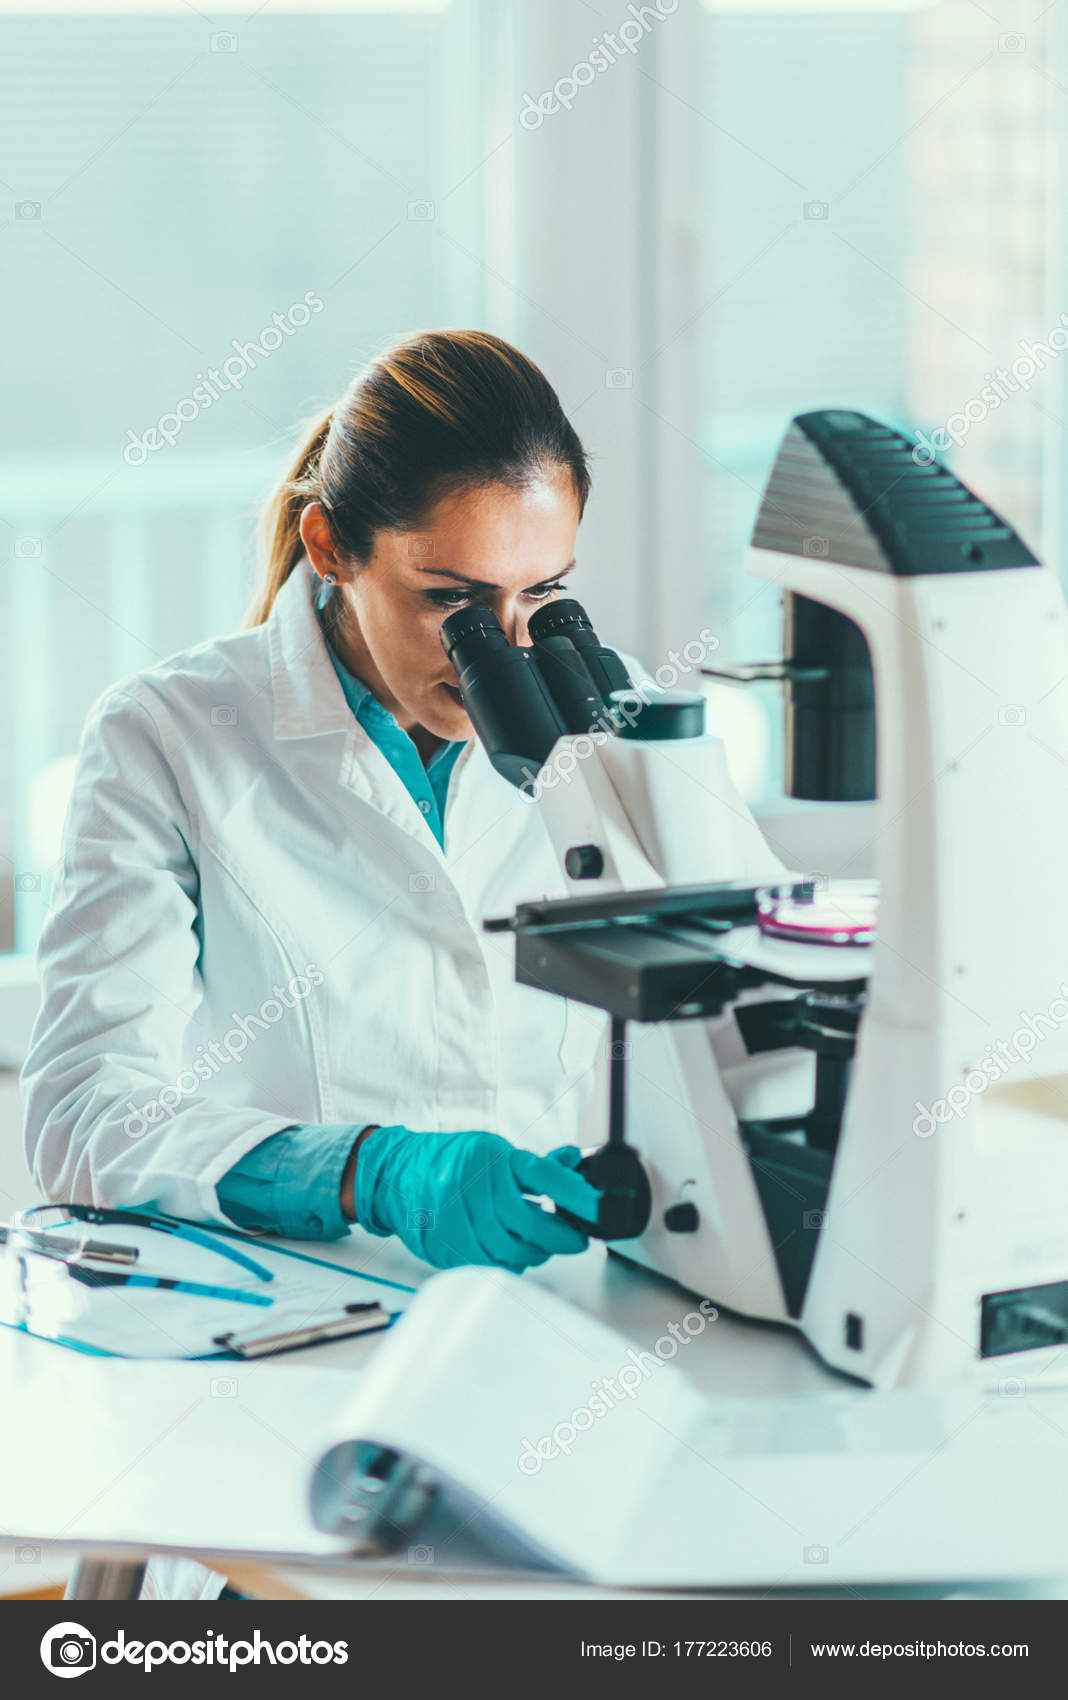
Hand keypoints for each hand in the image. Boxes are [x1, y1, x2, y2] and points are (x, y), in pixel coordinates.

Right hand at [349, 1126, 600, 1271]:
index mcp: (493, 1157)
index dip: (577, 1195)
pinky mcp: (444, 1243)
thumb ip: (534, 1164)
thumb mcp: (494, 1150)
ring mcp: (456, 1217)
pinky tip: (511, 1252)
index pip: (546, 1177)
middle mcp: (474, 1185)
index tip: (598, 1210)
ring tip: (540, 1246)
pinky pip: (486, 1264)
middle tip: (575, 1239)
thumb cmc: (452, 1160)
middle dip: (560, 1237)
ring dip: (534, 1253)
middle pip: (531, 1225)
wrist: (397, 1173)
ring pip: (510, 1251)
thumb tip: (573, 1161)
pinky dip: (506, 1262)